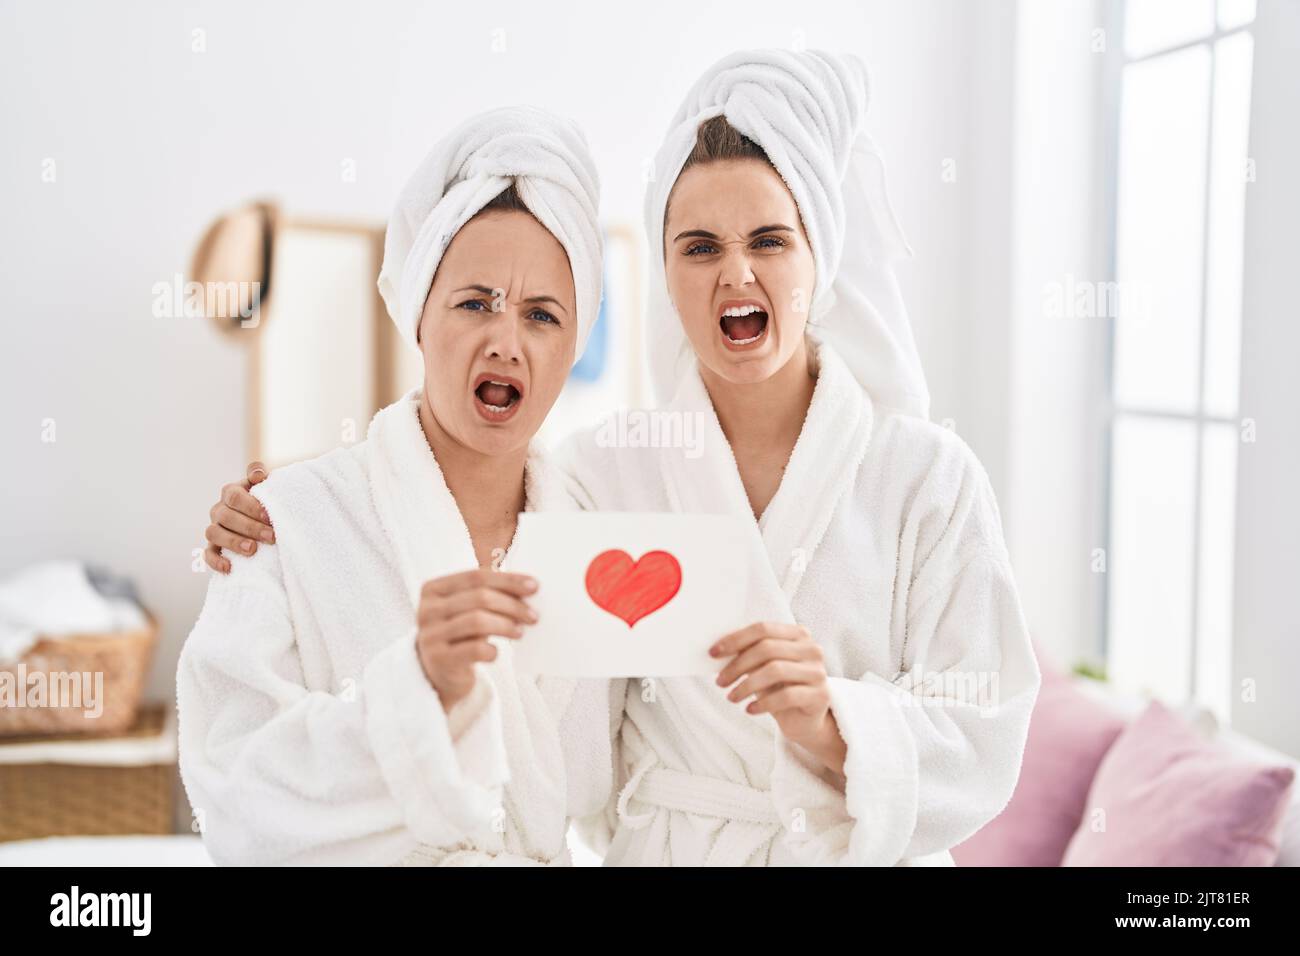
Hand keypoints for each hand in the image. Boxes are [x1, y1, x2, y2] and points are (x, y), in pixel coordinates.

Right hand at [204, 461, 275, 572]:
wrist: (261, 518)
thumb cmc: (264, 500)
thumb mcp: (264, 485)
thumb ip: (258, 474)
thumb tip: (257, 474)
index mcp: (231, 492)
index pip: (235, 497)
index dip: (251, 507)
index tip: (269, 517)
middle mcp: (219, 509)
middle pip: (226, 517)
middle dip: (250, 527)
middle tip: (271, 537)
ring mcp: (214, 528)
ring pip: (214, 533)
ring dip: (233, 542)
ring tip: (252, 550)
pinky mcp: (212, 546)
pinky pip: (207, 554)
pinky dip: (215, 561)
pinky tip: (229, 568)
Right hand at [416, 569, 538, 711]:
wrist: (438, 673)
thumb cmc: (461, 634)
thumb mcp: (467, 610)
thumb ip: (489, 594)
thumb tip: (530, 587)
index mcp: (433, 589)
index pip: (476, 576)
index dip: (508, 580)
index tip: (534, 587)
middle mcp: (427, 610)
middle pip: (479, 597)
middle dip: (512, 605)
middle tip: (533, 616)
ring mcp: (430, 635)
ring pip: (478, 621)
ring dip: (506, 625)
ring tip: (520, 632)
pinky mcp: (439, 660)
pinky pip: (475, 650)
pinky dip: (492, 650)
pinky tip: (496, 652)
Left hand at [711, 622, 845, 773]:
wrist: (804, 719)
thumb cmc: (779, 687)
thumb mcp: (763, 667)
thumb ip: (748, 653)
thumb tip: (717, 649)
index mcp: (797, 633)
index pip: (762, 628)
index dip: (735, 639)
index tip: (713, 653)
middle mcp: (811, 649)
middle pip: (767, 649)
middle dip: (737, 665)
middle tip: (719, 681)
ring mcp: (817, 672)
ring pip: (775, 671)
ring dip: (746, 685)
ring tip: (731, 697)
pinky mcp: (820, 696)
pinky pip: (786, 696)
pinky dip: (763, 703)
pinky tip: (750, 709)